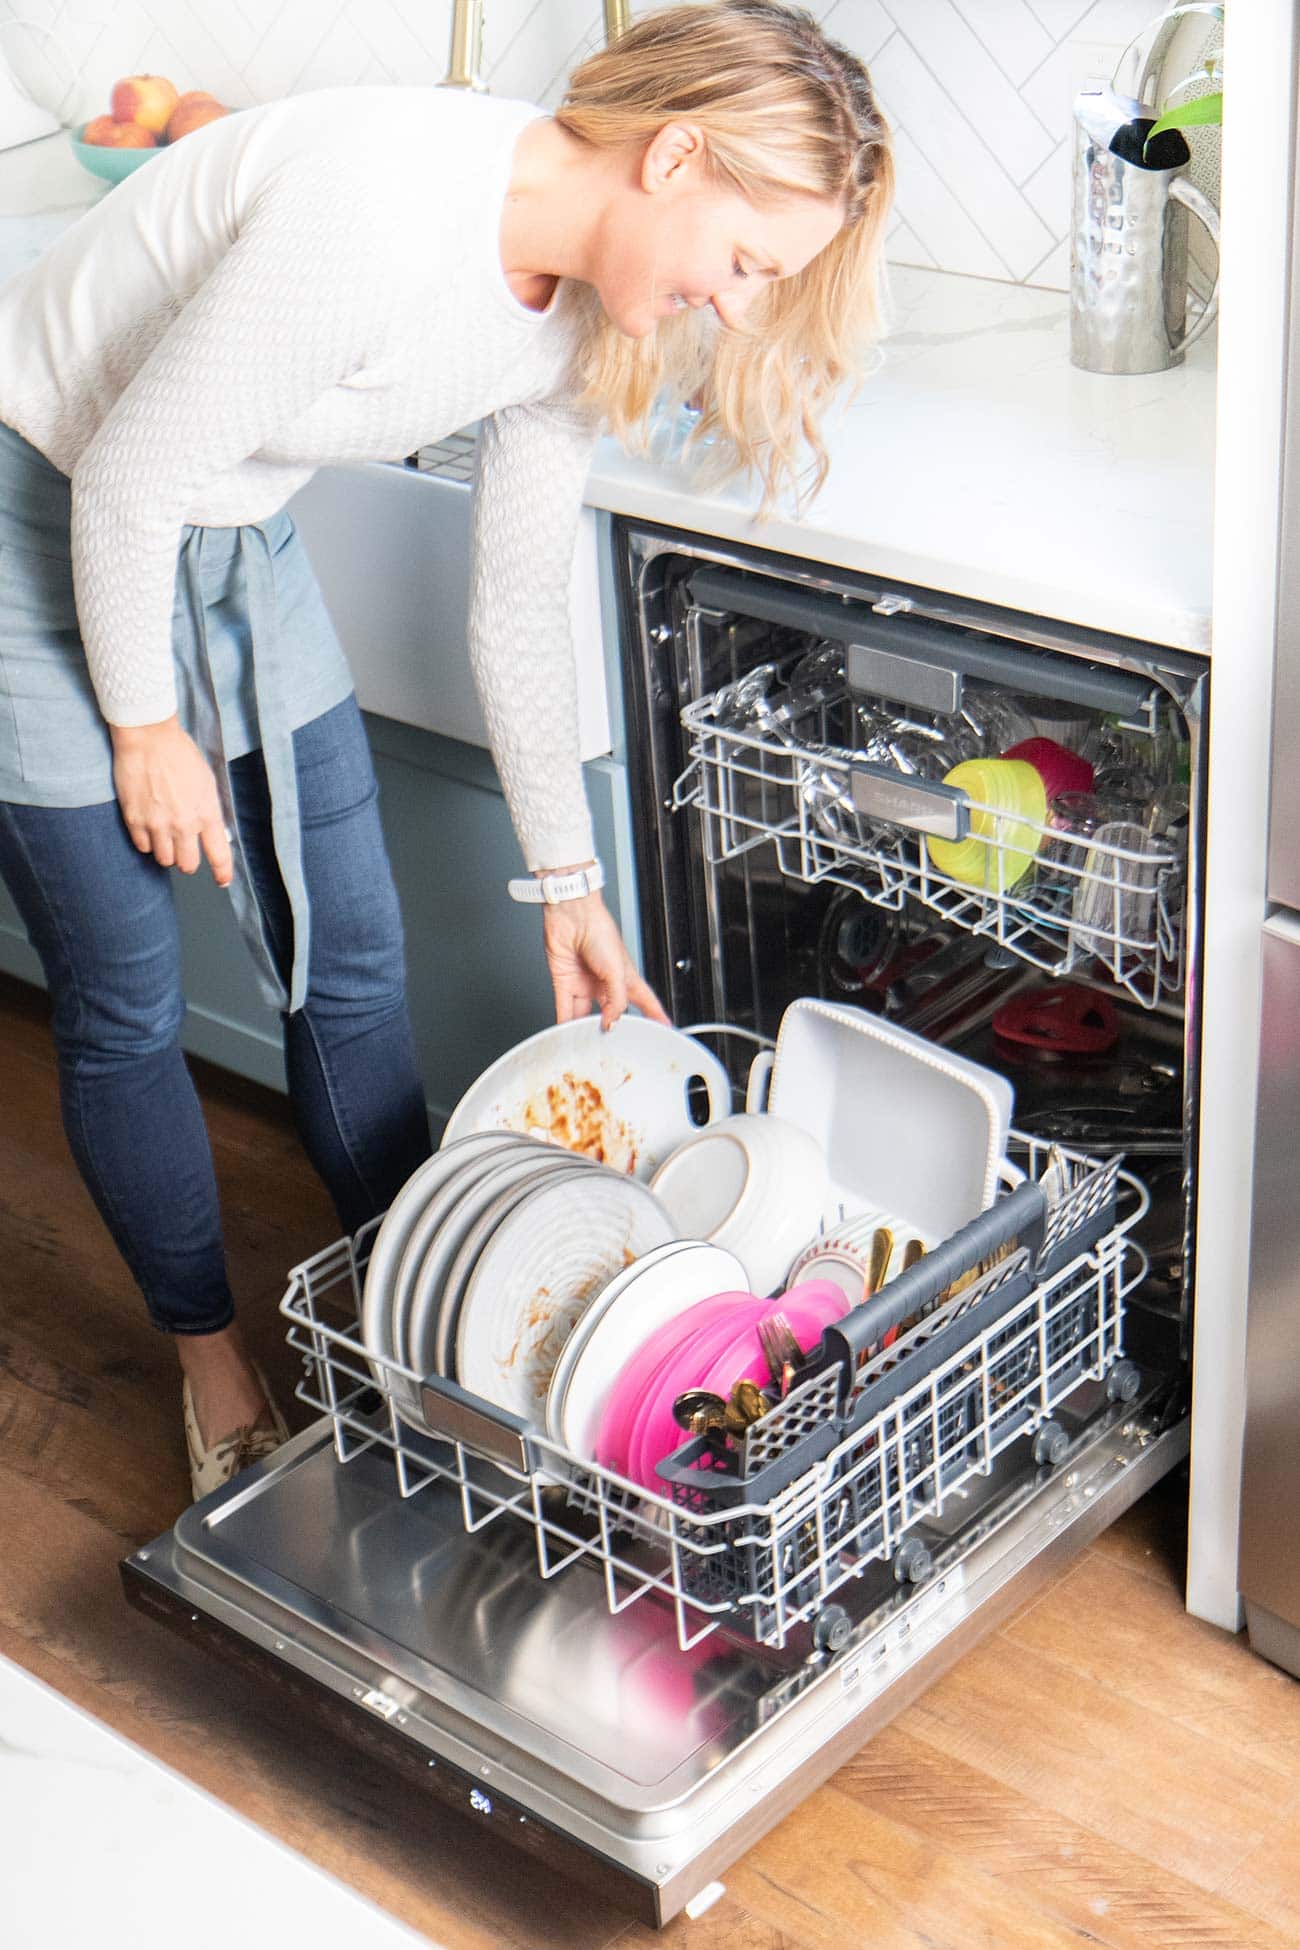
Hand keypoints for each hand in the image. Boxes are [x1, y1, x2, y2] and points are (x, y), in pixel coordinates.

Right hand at [110, 715, 233, 885]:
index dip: (222, 872)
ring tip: (164, 832)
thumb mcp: (207, 783)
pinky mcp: (134, 820)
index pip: (219, 855)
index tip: (222, 880)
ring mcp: (157, 824)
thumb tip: (213, 833)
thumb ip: (209, 810)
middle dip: (187, 860)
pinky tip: (149, 826)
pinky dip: (147, 841)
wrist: (148, 738)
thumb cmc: (180, 755)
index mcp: (207, 814)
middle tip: (183, 849)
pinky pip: (143, 847)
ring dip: (166, 851)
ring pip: (164, 859)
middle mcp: (183, 824)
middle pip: (187, 865)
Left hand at [541, 890, 670, 1030]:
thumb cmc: (600, 931)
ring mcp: (584, 983)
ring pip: (585, 1014)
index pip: (645, 1001)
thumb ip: (617, 1000)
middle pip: (613, 1012)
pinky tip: (565, 1033)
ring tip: (587, 1042)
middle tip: (614, 1042)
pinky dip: (564, 1022)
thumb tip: (610, 1022)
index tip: (664, 1028)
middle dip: (614, 1028)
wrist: (572, 916)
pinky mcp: (565, 982)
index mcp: (625, 977)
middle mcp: (605, 983)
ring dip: (585, 1028)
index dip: (655, 1015)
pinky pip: (564, 1008)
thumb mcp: (618, 971)